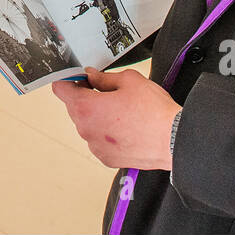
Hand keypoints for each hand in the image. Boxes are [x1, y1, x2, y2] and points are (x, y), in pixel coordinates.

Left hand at [52, 66, 181, 170]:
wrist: (174, 140)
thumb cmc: (154, 112)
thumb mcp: (129, 80)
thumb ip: (104, 77)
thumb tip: (92, 76)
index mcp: (86, 108)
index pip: (60, 88)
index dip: (70, 79)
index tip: (78, 77)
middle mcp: (86, 130)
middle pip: (74, 107)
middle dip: (87, 97)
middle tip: (108, 91)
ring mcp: (95, 147)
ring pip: (88, 125)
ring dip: (97, 116)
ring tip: (122, 111)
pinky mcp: (107, 158)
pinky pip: (99, 141)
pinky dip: (107, 133)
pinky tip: (126, 127)